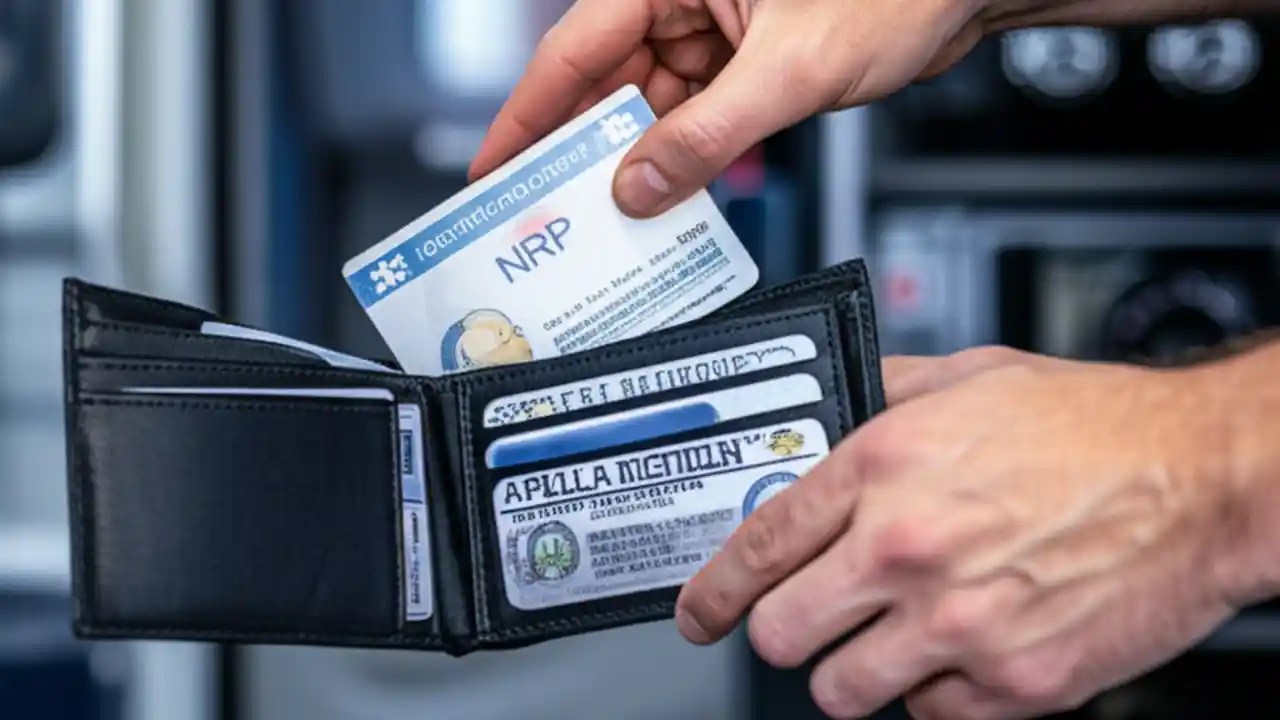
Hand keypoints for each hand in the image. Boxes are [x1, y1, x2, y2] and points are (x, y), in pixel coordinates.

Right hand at [468, 0, 989, 216]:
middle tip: (551, 211)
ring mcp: (713, 26)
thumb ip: (709, 135)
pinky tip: (669, 194)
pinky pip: (692, 113)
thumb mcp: (791, 70)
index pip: (573, 49)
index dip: (527, 115)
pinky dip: (682, 154)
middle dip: (582, 148)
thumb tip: (642, 184)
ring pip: (648, 103)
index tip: (494, 168)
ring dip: (636, 160)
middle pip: (604, 81)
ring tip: (612, 217)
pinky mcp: (743, 57)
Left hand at [675, 346, 1267, 719]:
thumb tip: (832, 406)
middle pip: (781, 634)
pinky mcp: (1013, 684)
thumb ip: (886, 392)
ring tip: (888, 637)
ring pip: (843, 690)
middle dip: (781, 632)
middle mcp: (907, 550)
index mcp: (884, 468)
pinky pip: (928, 715)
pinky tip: (960, 648)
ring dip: (852, 669)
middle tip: (803, 620)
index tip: (700, 612)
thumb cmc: (1098, 427)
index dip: (713, 590)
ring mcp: (958, 626)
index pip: (758, 544)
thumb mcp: (972, 378)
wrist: (1205, 479)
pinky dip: (933, 691)